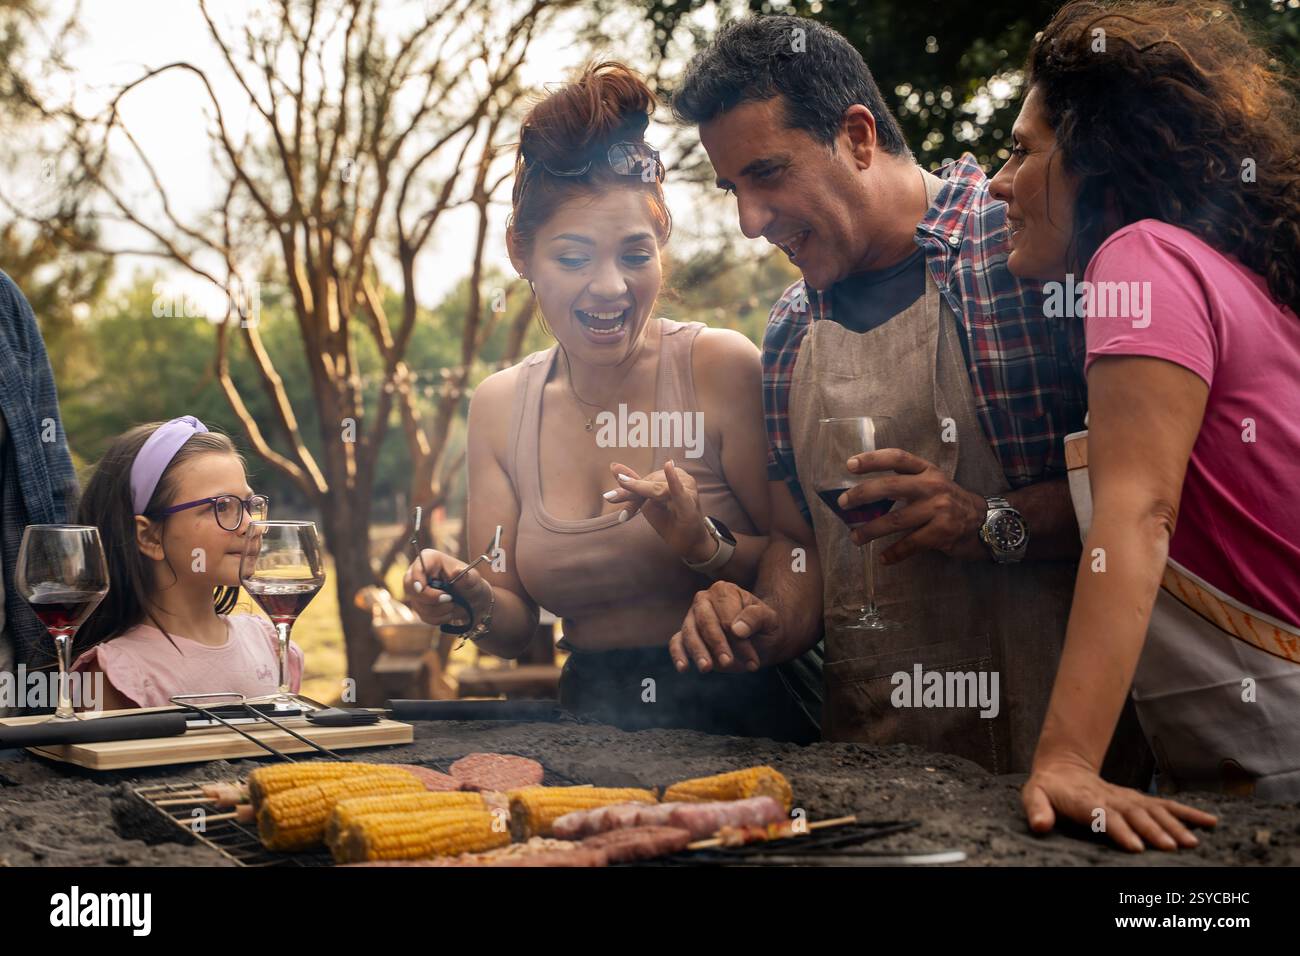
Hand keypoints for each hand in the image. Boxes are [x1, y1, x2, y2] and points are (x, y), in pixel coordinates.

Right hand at [402, 549, 492, 629]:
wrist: (472, 601)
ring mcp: (417, 590)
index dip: (416, 577)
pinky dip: (437, 618)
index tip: (421, 588)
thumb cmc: (472, 585)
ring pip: (417, 604)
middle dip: (429, 598)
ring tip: (453, 605)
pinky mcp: (419, 605)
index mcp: (431, 559)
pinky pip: (422, 615)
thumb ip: (467, 577)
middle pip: (410, 586)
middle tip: (449, 600)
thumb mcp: (474, 580)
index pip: (417, 566)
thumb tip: (457, 571)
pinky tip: (448, 612)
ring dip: (438, 610)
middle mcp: (420, 573)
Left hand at [604, 460, 713, 562]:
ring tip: (625, 504)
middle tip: (609, 497)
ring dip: (641, 491)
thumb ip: (635, 485)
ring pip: (657, 489)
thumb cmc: (672, 521)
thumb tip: (613, 465)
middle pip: (650, 484)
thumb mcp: (649, 504)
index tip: (609, 495)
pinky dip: (673, 481)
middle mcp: (681, 479)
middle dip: (630, 493)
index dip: (628, 491)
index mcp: (671, 477)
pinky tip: (669, 466)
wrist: (691, 543)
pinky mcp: (690, 503)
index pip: (646, 481)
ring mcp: (687, 490)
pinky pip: (679, 491)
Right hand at [667, 580, 782, 673]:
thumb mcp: (770, 620)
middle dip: (716, 644)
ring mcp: (692, 617)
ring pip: (689, 633)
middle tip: (728, 663)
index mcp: (724, 591)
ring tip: (706, 669)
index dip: (738, 639)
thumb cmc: (764, 625)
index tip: (752, 659)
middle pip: (705, 622)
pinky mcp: (685, 635)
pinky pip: (676, 642)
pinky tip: (684, 668)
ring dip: (698, 652)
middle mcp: (704, 600)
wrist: (760, 637)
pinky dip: (678, 654)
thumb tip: (737, 629)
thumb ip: (756, 618)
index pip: (726, 617)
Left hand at [840, 448, 987, 562]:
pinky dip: (894, 553)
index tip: (850, 465)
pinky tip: (883, 558)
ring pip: (895, 520)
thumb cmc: (950, 502)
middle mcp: (932, 486)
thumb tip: (866, 494)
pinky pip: (910, 544)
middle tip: (843, 504)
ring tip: (855, 537)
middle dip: (862, 495)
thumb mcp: (932, 483)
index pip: (897, 458)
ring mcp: (938, 509)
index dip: (872, 459)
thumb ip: (906, 483)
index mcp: (927, 470)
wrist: (986, 522)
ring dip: (870, 530)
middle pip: (890, 487)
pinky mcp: (942, 532)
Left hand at [1022, 754, 1216, 852]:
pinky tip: (1209, 822)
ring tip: (1191, 842)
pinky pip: (1167, 806)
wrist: (1064, 766)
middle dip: (1152, 831)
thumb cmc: (1049, 787)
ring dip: (1174, 825)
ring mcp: (1129, 798)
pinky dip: (1188, 813)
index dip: (1119, 830)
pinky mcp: (1140, 799)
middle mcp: (1112, 799)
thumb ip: (1037, 809)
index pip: (1104, 816)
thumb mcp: (1033, 794)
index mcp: (1087, 801)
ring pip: (1155, 811)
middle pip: (1135, 815)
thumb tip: (1040, 825)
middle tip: (1170, 848)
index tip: (1135, 846)